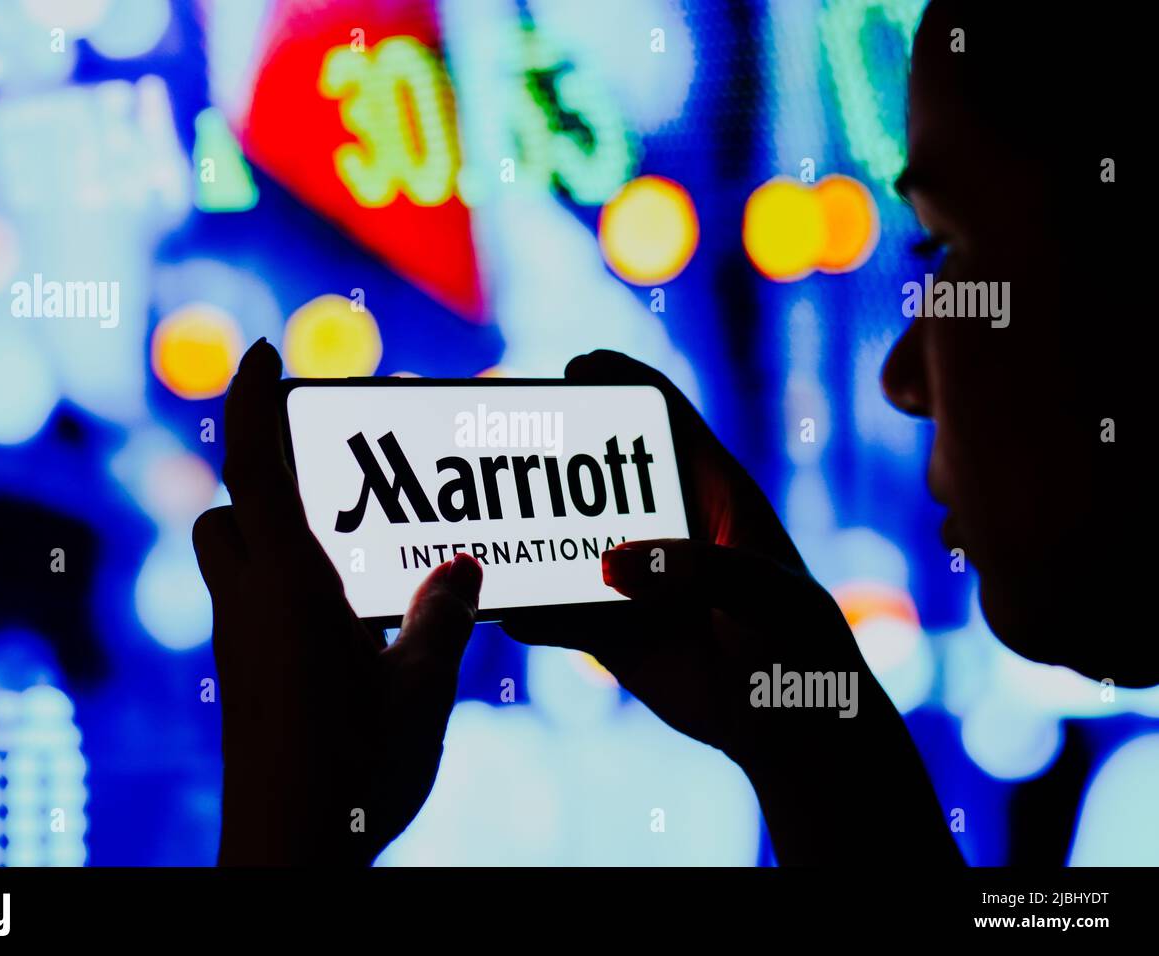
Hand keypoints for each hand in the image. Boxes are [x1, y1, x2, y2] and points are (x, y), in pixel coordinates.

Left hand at [193, 340, 481, 865]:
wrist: (290, 860)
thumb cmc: (356, 774)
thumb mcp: (423, 688)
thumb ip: (444, 615)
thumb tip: (463, 563)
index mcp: (290, 585)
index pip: (255, 466)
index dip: (253, 400)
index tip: (260, 350)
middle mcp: (250, 604)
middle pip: (231, 509)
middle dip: (265, 475)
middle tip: (334, 473)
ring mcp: (238, 645)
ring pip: (232, 558)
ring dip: (271, 533)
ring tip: (350, 549)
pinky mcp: (243, 681)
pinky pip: (250, 604)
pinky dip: (284, 586)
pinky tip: (347, 624)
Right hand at [502, 349, 860, 763]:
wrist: (788, 728)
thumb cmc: (800, 646)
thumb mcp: (767, 595)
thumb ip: (698, 571)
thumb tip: (610, 564)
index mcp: (712, 492)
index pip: (665, 416)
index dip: (622, 383)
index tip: (575, 368)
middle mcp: (662, 526)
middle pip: (593, 473)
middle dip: (545, 453)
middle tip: (494, 435)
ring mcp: (630, 578)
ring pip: (564, 545)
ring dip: (524, 535)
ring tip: (480, 520)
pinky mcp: (608, 631)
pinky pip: (556, 614)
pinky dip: (529, 610)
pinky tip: (505, 605)